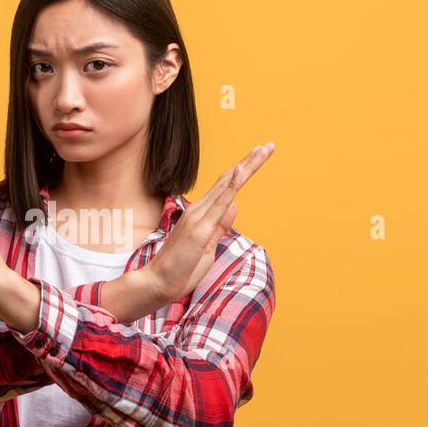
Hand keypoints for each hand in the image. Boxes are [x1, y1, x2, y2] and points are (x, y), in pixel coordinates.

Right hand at [140, 142, 274, 306]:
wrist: (159, 281)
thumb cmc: (182, 267)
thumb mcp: (208, 244)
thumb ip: (220, 225)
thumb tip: (233, 206)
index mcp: (202, 213)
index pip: (225, 186)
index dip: (243, 170)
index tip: (258, 156)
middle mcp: (200, 209)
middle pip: (229, 179)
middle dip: (250, 161)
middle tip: (268, 145)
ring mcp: (199, 217)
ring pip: (227, 185)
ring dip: (246, 166)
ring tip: (262, 149)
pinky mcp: (201, 228)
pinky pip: (219, 203)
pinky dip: (231, 185)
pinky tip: (241, 170)